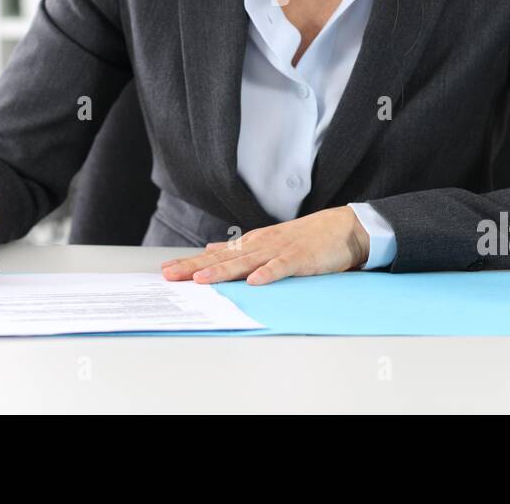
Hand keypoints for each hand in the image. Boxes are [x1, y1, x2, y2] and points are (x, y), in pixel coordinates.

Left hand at [159, 207, 369, 285]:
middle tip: (170, 275)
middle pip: (223, 258)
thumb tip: (210, 250)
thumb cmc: (305, 237)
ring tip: (201, 280)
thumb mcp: (267, 240)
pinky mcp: (300, 258)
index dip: (191, 262)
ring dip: (223, 271)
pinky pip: (281, 268)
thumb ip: (239, 248)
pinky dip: (268, 274)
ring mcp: (280, 251)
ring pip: (246, 263)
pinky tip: (253, 282)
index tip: (167, 269)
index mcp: (252, 243)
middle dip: (195, 267)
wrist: (342, 228)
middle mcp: (261, 245)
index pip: (215, 255)